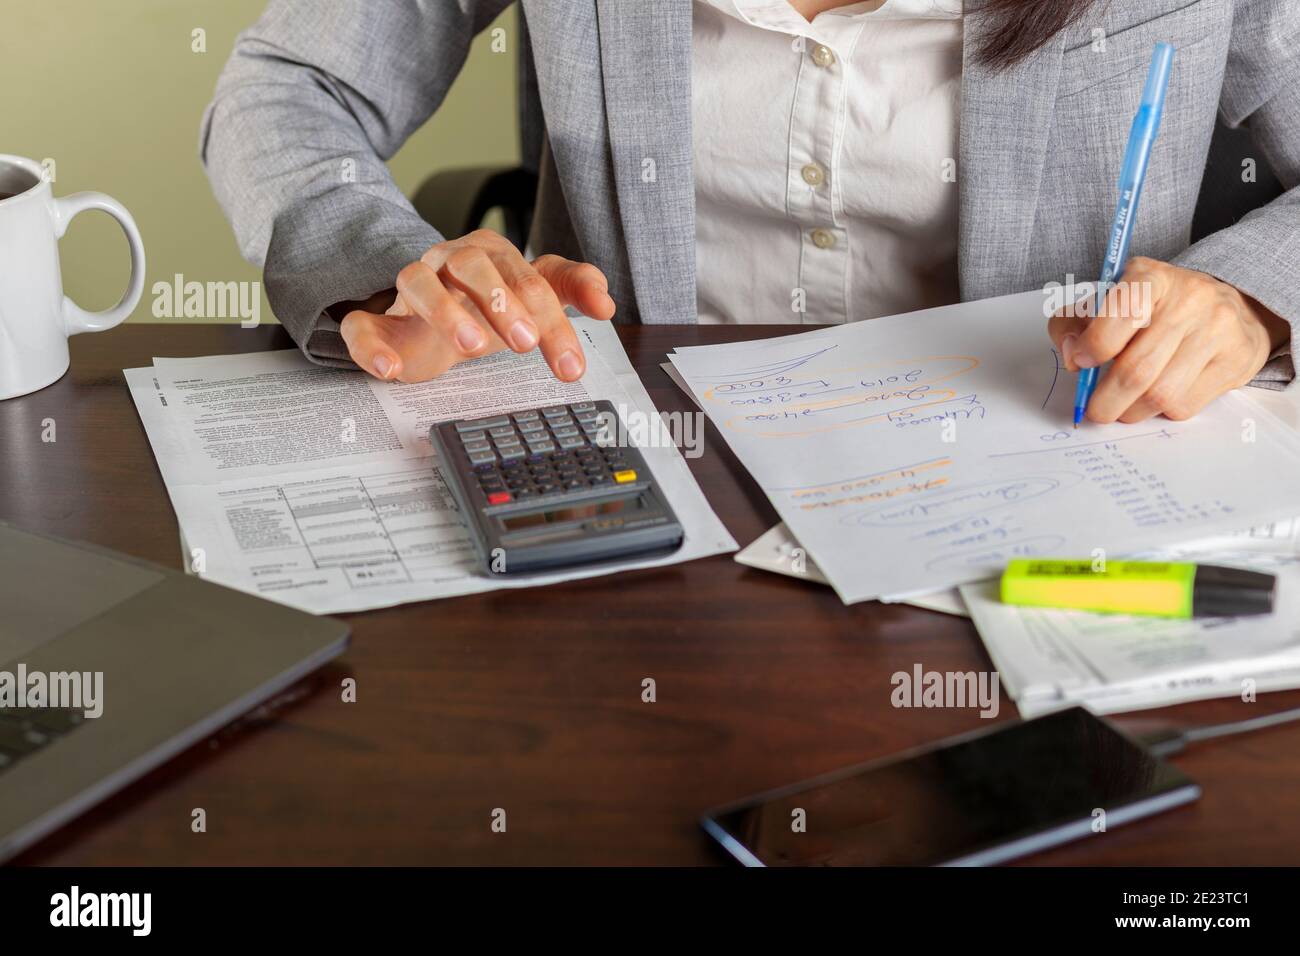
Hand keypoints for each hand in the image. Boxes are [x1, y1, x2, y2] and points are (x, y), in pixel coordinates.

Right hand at [339, 229, 615, 382]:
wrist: (426, 324)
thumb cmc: (485, 306)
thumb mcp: (534, 298)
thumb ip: (572, 288)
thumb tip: (606, 302)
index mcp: (491, 255)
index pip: (527, 274)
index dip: (550, 312)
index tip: (569, 359)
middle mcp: (449, 262)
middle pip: (475, 267)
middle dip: (503, 301)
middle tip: (525, 341)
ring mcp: (411, 289)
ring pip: (418, 283)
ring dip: (446, 312)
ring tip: (472, 347)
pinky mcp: (377, 321)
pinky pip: (362, 325)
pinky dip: (371, 346)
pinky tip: (389, 370)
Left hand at [1048, 257, 1290, 422]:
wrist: (1225, 307)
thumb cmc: (1153, 309)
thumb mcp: (1107, 302)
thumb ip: (1073, 323)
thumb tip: (1071, 356)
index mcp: (1151, 277)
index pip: (1121, 312)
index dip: (1093, 346)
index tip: (1080, 362)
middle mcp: (1190, 298)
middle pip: (1137, 368)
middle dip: (1106, 400)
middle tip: (1095, 410)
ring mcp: (1218, 328)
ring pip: (1161, 394)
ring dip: (1132, 412)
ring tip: (1123, 408)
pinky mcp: (1236, 358)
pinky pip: (1186, 404)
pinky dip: (1161, 412)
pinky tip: (1157, 399)